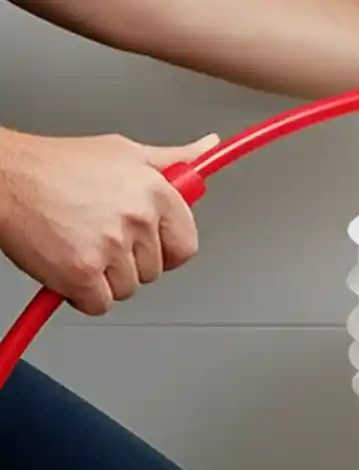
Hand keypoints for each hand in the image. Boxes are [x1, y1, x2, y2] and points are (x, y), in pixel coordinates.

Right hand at [0, 130, 218, 315]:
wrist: (2, 177)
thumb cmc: (55, 164)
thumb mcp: (124, 152)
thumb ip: (173, 159)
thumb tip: (208, 147)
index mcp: (155, 192)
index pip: (186, 244)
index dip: (167, 250)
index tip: (152, 245)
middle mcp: (137, 219)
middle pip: (154, 270)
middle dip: (129, 261)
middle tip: (100, 236)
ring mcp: (109, 248)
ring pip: (127, 288)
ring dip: (104, 277)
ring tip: (80, 243)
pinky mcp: (81, 273)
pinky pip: (99, 304)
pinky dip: (82, 294)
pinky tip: (68, 264)